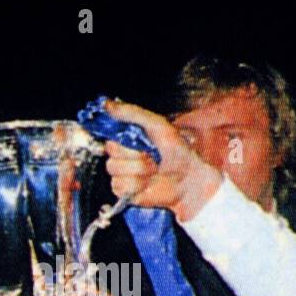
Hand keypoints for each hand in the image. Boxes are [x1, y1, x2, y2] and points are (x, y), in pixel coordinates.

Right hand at [101, 100, 223, 220]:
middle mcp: (121, 155)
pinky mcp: (124, 191)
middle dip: (135, 155)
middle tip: (152, 156)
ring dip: (138, 170)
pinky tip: (148, 183)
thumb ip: (132, 113)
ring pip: (115, 170)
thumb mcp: (157, 125)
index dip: (123, 141)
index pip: (109, 136)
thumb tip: (107, 104)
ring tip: (153, 170)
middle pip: (111, 153)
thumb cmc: (177, 151)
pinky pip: (119, 185)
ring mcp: (122, 173)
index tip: (138, 141)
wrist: (188, 179)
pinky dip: (137, 185)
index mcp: (126, 138)